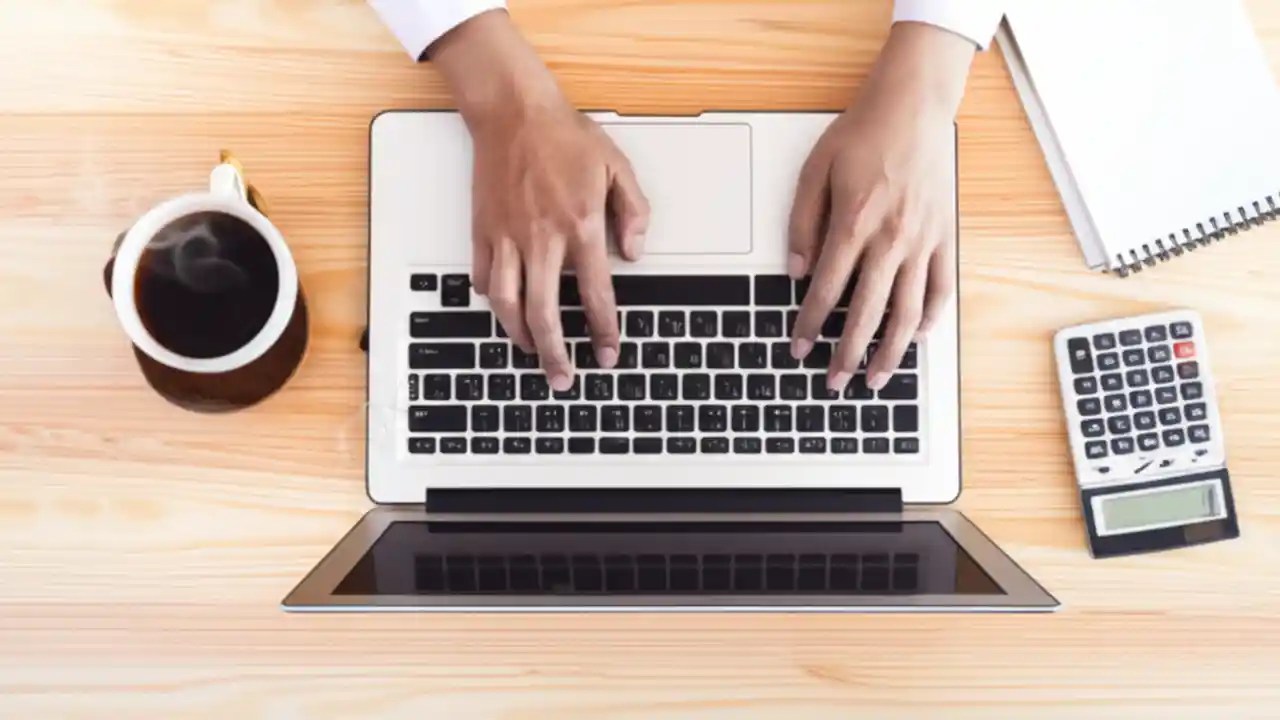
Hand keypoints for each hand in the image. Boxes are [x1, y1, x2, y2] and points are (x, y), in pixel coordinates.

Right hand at [432, 12, 649, 390]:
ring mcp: (507, 237)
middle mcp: (541, 239)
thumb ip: (633, 212)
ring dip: (520, 336)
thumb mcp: (616, 167)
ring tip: (531, 352)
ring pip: (507, 304)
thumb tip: (635, 251)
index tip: (606, 354)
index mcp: (579, 227)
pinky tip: (503, 309)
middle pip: (545, 314)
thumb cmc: (562, 136)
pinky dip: (492, 299)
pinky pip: (482, 277)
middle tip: (563, 378)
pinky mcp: (483, 231)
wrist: (513, 111)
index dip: (603, 332)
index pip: (595, 295)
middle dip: (556, 354)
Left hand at [787, 22, 973, 392]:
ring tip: (876, 378)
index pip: (827, 291)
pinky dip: (931, 318)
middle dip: (847, 355)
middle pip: (868, 314)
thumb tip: (797, 272)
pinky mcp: (945, 235)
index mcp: (853, 223)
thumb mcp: (814, 171)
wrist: (913, 105)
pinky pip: (942, 287)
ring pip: (909, 312)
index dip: (809, 326)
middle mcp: (891, 239)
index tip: (798, 349)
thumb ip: (802, 225)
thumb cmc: (863, 133)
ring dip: (891, 351)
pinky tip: (919, 338)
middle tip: (834, 382)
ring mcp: (923, 240)